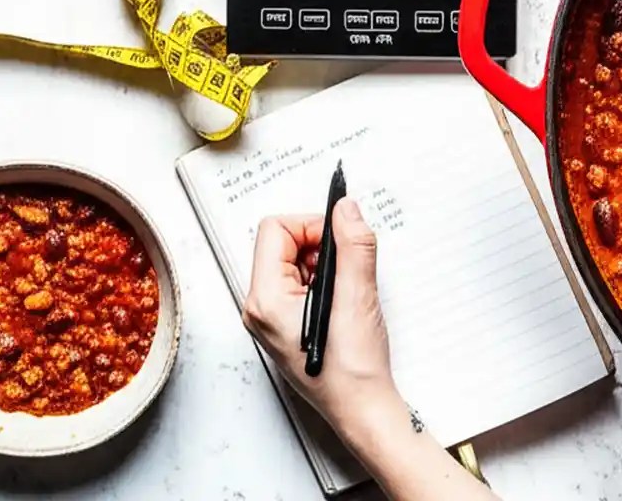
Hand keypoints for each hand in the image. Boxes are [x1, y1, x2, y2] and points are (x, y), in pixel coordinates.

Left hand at [242, 198, 397, 428]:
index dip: (311, 225)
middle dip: (318, 245)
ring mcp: (272, 318)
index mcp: (265, 300)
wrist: (361, 410)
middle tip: (347, 267)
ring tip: (346, 291)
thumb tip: (347, 210)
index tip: (339, 238)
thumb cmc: (352, 371)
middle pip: (281, 244)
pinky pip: (299, 283)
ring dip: (323, 264)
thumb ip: (353, 246)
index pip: (275, 229)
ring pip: (292, 262)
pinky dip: (324, 281)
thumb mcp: (357, 298)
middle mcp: (260, 308)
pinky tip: (343, 303)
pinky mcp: (286, 324)